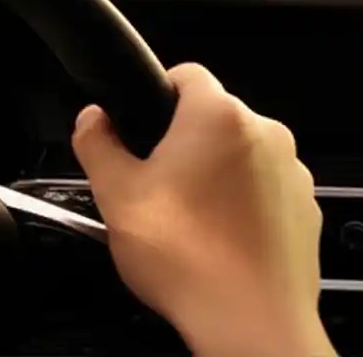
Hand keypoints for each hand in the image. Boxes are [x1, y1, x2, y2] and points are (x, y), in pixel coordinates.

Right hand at [72, 63, 332, 356]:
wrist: (246, 321)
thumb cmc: (186, 258)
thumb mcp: (114, 193)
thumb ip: (96, 143)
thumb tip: (91, 119)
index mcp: (217, 117)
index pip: (185, 74)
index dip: (153, 95)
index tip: (136, 126)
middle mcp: (265, 136)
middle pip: (211, 119)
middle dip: (179, 143)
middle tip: (149, 185)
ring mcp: (291, 175)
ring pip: (238, 157)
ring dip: (211, 175)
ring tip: (181, 220)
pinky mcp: (304, 211)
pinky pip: (263, 192)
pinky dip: (239, 206)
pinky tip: (213, 239)